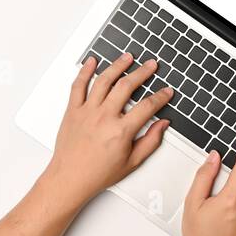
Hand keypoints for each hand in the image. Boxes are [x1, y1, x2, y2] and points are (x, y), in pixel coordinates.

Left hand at [39, 53, 174, 212]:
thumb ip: (151, 141)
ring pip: (104, 81)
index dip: (160, 97)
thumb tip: (163, 125)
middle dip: (142, 72)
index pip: (147, 106)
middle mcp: (104, 117)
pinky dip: (84, 71)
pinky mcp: (73, 111)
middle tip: (151, 65)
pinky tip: (92, 62)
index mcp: (121, 131)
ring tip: (128, 57)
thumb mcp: (132, 162)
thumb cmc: (97, 173)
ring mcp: (87, 112)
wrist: (69, 178)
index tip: (166, 91)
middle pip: (127, 86)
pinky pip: (78, 86)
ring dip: (117, 66)